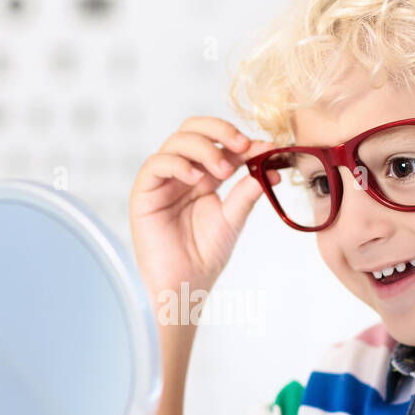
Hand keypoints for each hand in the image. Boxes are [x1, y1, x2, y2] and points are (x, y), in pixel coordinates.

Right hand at [129, 116, 279, 300]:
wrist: (184, 285)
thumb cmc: (204, 257)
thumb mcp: (233, 219)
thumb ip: (247, 192)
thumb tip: (270, 168)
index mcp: (204, 177)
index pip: (221, 145)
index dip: (243, 142)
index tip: (267, 147)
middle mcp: (181, 173)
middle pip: (194, 129)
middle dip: (221, 130)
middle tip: (243, 145)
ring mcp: (162, 181)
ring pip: (177, 141)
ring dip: (204, 148)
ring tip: (223, 170)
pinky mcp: (144, 192)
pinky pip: (157, 164)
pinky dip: (179, 163)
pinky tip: (197, 178)